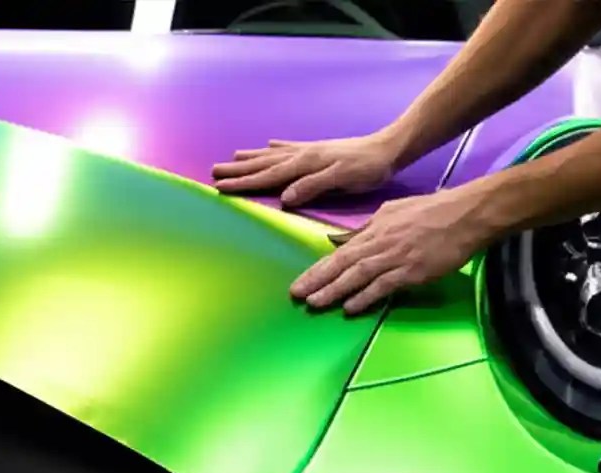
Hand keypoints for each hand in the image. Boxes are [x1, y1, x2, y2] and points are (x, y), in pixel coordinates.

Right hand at [212, 133, 401, 206]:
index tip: (220, 186)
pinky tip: (268, 145)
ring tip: (231, 158)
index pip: (267, 177)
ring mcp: (308, 151)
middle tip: (213, 173)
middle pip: (263, 164)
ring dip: (251, 158)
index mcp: (304, 165)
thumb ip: (312, 187)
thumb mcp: (342, 179)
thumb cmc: (367, 169)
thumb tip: (284, 198)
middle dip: (238, 170)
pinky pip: (289, 149)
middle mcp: (302, 156)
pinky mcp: (317, 150)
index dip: (243, 183)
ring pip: (271, 156)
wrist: (386, 149)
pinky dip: (275, 148)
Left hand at [291, 188, 494, 314]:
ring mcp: (396, 257)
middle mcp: (380, 243)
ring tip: (315, 303)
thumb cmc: (432, 210)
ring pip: (358, 276)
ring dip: (335, 291)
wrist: (464, 214)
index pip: (339, 252)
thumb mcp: (393, 211)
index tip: (300, 283)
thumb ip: (367, 227)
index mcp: (375, 228)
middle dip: (317, 281)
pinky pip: (384, 286)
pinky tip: (351, 308)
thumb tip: (343, 239)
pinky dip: (366, 297)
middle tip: (296, 296)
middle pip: (342, 264)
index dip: (318, 269)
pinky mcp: (412, 271)